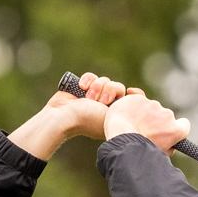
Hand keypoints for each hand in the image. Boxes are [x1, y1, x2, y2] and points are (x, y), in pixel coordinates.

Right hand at [8, 73, 140, 158]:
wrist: (64, 116)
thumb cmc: (88, 120)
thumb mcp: (112, 116)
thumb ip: (124, 108)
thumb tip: (133, 98)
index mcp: (115, 114)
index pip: (130, 100)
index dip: (134, 94)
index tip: (132, 91)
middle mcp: (105, 105)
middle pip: (117, 87)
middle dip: (109, 91)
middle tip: (101, 101)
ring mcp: (94, 95)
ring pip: (104, 80)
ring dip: (96, 87)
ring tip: (87, 97)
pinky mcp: (82, 87)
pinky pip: (91, 76)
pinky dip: (87, 80)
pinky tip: (81, 87)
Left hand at [103, 92, 190, 153]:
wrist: (120, 137)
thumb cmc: (138, 150)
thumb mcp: (159, 155)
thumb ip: (169, 148)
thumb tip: (171, 145)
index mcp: (175, 130)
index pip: (184, 125)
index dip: (177, 127)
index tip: (169, 130)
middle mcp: (167, 115)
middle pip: (164, 117)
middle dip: (156, 122)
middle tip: (143, 132)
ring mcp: (153, 105)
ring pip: (150, 109)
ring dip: (143, 115)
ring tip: (131, 126)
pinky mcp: (139, 99)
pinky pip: (137, 102)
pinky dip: (132, 108)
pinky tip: (125, 117)